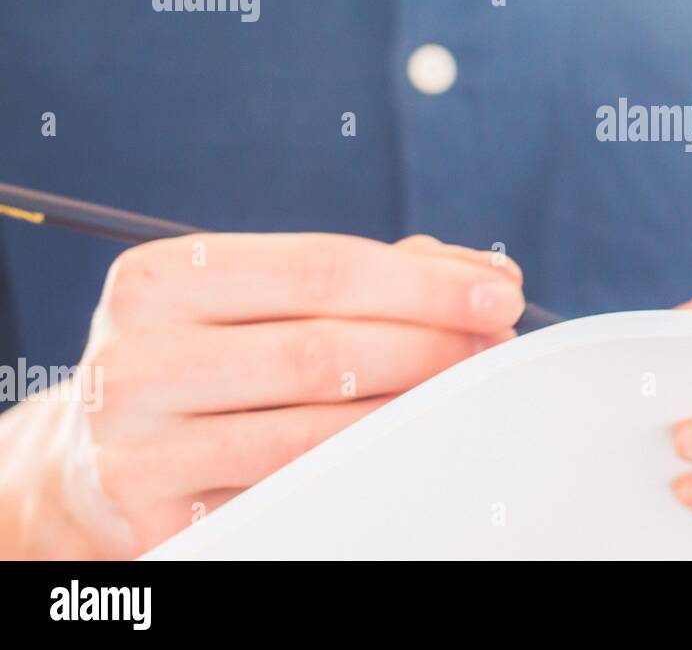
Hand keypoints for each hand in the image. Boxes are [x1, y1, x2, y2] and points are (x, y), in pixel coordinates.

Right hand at [0, 233, 523, 558]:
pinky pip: (294, 493)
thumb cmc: (206, 358)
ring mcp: (139, 450)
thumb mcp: (254, 297)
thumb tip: (483, 275)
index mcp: (158, 280)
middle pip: (324, 351)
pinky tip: (410, 444)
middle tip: (497, 345)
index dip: (423, 283)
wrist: (90, 459)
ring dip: (413, 410)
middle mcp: (133, 362)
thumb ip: (367, 277)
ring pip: (316, 432)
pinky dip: (367, 466)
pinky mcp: (158, 524)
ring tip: (468, 392)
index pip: (319, 269)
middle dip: (433, 345)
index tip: (499, 290)